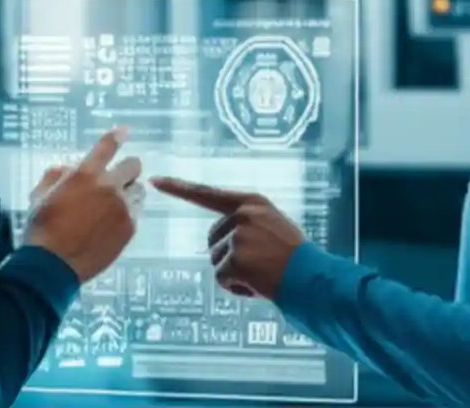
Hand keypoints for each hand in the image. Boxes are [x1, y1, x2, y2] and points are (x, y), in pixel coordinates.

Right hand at [24, 127, 145, 282]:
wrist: (53, 265)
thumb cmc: (42, 230)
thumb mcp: (39, 197)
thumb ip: (54, 176)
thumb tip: (66, 169)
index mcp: (85, 174)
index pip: (107, 147)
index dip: (117, 136)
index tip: (124, 131)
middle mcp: (108, 187)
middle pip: (134, 165)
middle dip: (127, 169)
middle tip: (118, 180)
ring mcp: (122, 208)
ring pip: (139, 190)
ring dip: (128, 193)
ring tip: (113, 206)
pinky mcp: (129, 228)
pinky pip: (136, 213)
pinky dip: (127, 214)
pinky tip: (112, 224)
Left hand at [151, 177, 305, 299]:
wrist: (313, 277)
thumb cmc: (296, 256)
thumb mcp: (274, 224)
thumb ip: (247, 222)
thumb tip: (221, 237)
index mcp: (252, 202)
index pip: (207, 193)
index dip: (179, 188)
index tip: (156, 180)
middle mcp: (242, 214)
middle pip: (212, 239)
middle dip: (229, 256)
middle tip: (260, 263)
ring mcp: (238, 236)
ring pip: (216, 260)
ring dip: (234, 273)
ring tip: (263, 273)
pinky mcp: (235, 259)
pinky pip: (222, 278)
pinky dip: (237, 288)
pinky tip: (259, 285)